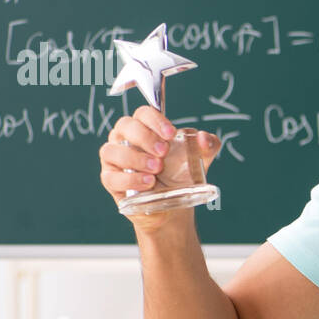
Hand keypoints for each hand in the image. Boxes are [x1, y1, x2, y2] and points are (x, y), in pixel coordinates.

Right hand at [98, 105, 221, 231]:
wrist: (173, 205)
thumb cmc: (179, 174)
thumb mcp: (198, 159)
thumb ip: (207, 145)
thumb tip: (204, 138)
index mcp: (144, 127)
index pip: (143, 113)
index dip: (155, 120)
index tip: (171, 134)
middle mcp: (125, 139)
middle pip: (125, 126)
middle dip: (145, 137)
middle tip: (163, 152)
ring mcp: (114, 159)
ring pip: (111, 150)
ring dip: (135, 158)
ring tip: (156, 169)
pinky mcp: (110, 180)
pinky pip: (111, 177)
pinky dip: (130, 179)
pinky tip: (148, 183)